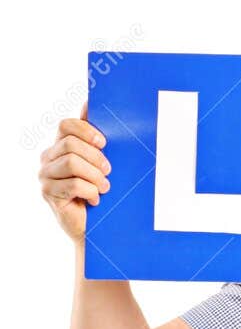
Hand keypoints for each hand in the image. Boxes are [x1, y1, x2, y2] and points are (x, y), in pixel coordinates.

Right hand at [39, 101, 109, 242]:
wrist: (96, 226)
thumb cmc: (100, 191)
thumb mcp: (100, 162)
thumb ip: (94, 137)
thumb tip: (89, 102)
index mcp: (60, 145)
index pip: (66, 125)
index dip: (86, 130)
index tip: (104, 143)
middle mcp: (48, 158)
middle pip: (70, 144)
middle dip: (95, 157)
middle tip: (108, 171)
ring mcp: (45, 176)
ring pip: (71, 163)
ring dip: (95, 176)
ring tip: (105, 188)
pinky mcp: (48, 193)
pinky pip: (73, 184)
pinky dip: (91, 192)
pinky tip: (96, 200)